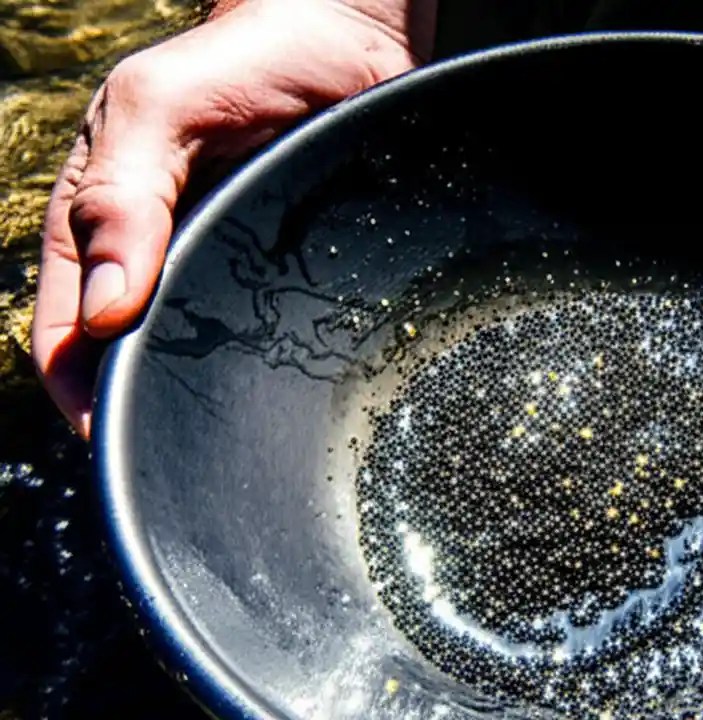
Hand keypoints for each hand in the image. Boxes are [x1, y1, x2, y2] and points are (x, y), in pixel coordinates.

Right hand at [31, 0, 419, 436]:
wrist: (341, 37)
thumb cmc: (237, 63)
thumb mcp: (155, 109)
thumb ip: (120, 195)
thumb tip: (106, 310)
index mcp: (98, 228)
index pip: (68, 339)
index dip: (83, 395)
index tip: (119, 444)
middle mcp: (158, 261)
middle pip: (135, 363)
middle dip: (148, 413)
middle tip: (189, 461)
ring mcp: (223, 272)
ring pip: (203, 361)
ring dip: (213, 401)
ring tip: (243, 445)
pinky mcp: (285, 276)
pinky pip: (271, 338)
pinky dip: (272, 373)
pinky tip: (292, 403)